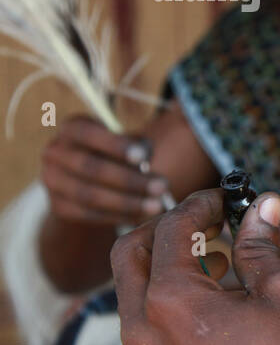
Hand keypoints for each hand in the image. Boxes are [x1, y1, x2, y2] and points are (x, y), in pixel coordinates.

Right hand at [40, 116, 169, 224]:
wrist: (88, 184)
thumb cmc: (116, 156)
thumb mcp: (126, 145)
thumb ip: (138, 147)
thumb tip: (146, 159)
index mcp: (71, 128)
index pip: (87, 133)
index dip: (114, 145)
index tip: (142, 157)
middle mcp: (55, 152)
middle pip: (90, 168)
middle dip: (129, 179)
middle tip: (162, 186)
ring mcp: (52, 180)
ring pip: (89, 195)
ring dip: (126, 202)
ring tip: (156, 206)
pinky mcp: (58, 206)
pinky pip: (88, 214)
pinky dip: (117, 216)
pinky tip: (140, 216)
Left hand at [112, 189, 279, 344]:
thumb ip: (263, 247)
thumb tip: (263, 207)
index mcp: (171, 301)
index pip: (173, 229)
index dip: (202, 204)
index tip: (228, 198)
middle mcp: (142, 330)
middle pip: (130, 256)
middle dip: (165, 230)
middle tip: (206, 222)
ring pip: (136, 296)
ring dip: (168, 270)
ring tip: (221, 267)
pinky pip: (149, 332)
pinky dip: (172, 308)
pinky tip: (220, 313)